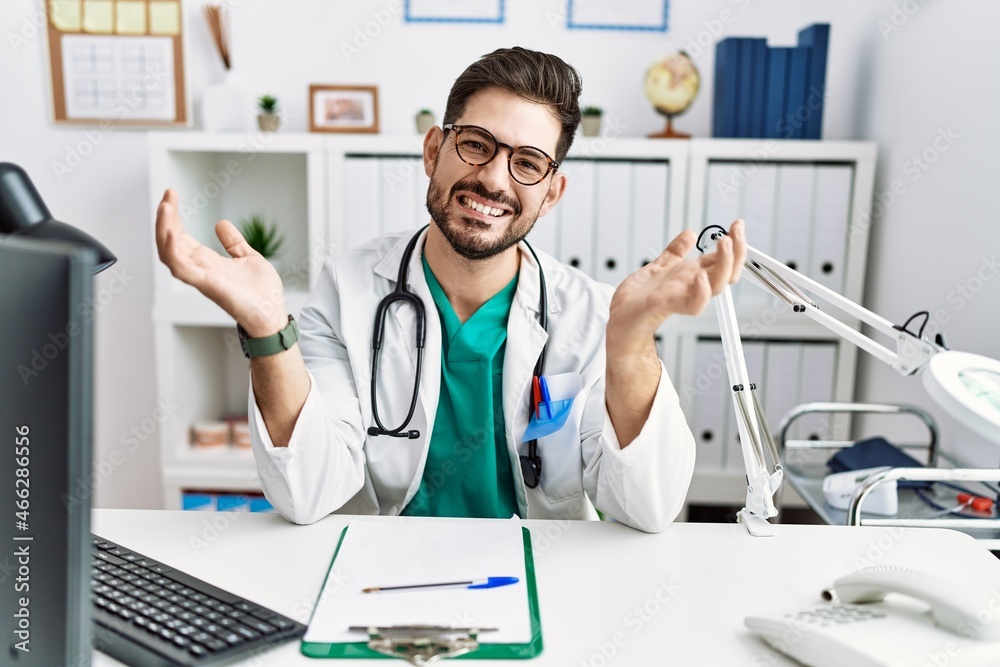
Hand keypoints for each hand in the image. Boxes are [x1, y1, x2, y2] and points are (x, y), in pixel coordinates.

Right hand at [155, 189, 287, 336]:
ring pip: (169, 253)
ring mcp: (201, 277)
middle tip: (167, 195)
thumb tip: (220, 223)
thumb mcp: (247, 257)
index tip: (172, 195)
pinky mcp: (208, 284)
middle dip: (165, 218)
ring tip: (166, 207)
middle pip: (170, 242)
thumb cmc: (261, 293)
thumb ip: (233, 242)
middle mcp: (199, 269)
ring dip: (164, 230)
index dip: (173, 217)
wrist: (273, 313)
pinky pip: (182, 269)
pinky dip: (174, 252)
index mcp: (207, 262)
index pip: (180, 237)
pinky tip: (173, 233)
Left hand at [608, 219, 746, 351]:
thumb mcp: (658, 267)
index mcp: (689, 276)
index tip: (737, 224)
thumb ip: (675, 252)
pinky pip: (693, 304)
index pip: (720, 260)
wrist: (619, 320)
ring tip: (725, 243)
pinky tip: (701, 277)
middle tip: (735, 231)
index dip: (733, 242)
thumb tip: (690, 234)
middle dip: (736, 251)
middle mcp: (690, 286)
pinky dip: (701, 292)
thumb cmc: (637, 300)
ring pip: (716, 285)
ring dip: (724, 264)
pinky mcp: (666, 305)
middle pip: (726, 272)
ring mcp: (681, 296)